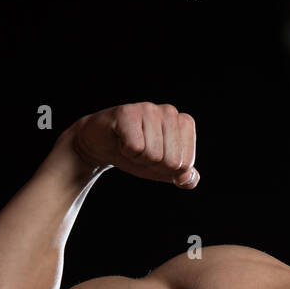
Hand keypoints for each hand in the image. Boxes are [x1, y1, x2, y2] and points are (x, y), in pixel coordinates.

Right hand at [71, 102, 198, 187]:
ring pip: (154, 155)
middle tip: (141, 152)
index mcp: (185, 123)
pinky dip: (126, 152)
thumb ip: (185, 178)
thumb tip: (188, 179)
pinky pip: (135, 147)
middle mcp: (170, 111)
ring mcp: (149, 109)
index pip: (186, 164)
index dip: (168, 169)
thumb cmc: (137, 155)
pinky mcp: (127, 112)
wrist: (102, 145)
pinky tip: (121, 140)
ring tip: (130, 145)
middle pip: (172, 161)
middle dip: (153, 165)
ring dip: (138, 158)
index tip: (156, 156)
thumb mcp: (164, 169)